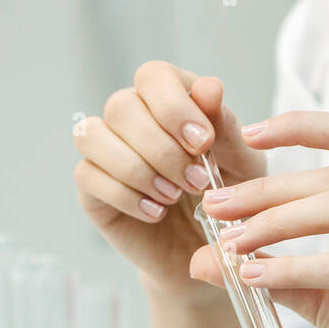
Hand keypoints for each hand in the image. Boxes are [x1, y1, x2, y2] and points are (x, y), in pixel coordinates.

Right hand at [73, 63, 264, 295]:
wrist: (211, 251)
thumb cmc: (228, 198)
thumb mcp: (241, 164)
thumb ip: (225, 126)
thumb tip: (208, 87)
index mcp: (168, 99)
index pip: (153, 76)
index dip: (174, 106)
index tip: (203, 142)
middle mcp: (131, 118)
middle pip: (122, 107)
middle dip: (162, 149)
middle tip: (197, 182)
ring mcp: (106, 151)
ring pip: (93, 137)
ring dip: (138, 169)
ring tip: (173, 196)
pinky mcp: (92, 188)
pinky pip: (87, 176)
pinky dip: (125, 196)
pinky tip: (155, 213)